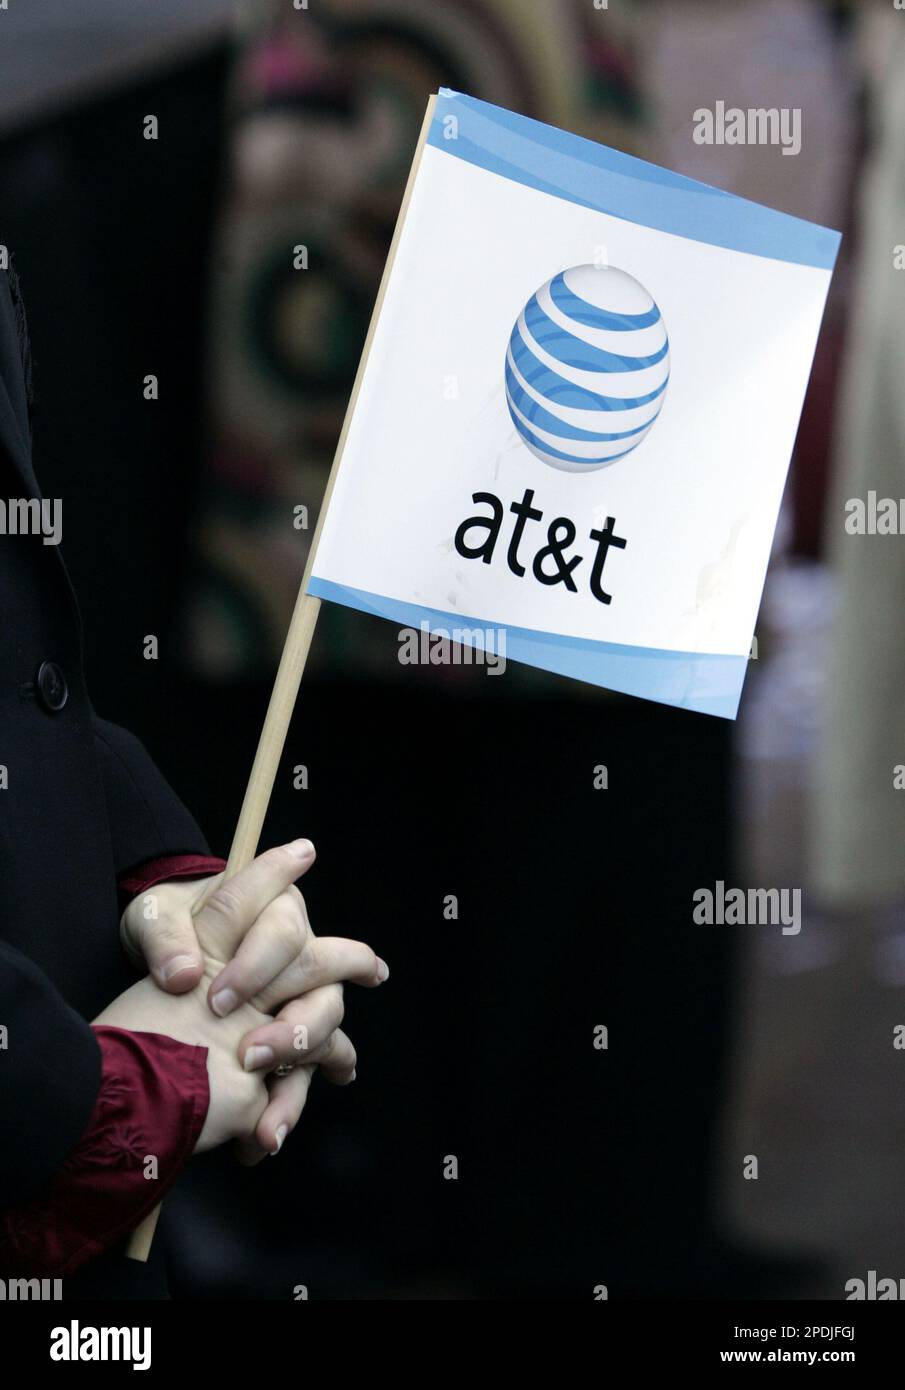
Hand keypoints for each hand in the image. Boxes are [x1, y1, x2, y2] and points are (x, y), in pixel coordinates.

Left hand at [117, 839, 388, 1159]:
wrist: (160, 955)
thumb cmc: (165, 922)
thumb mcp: (155, 915)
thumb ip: (167, 937)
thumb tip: (182, 974)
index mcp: (274, 910)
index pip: (284, 933)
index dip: (256, 967)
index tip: (217, 1001)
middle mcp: (300, 955)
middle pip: (322, 987)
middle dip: (292, 1028)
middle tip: (250, 1057)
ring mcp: (297, 1000)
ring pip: (324, 1034)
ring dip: (299, 1074)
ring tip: (267, 1123)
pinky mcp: (285, 1042)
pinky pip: (302, 1074)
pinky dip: (283, 1107)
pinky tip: (265, 1137)